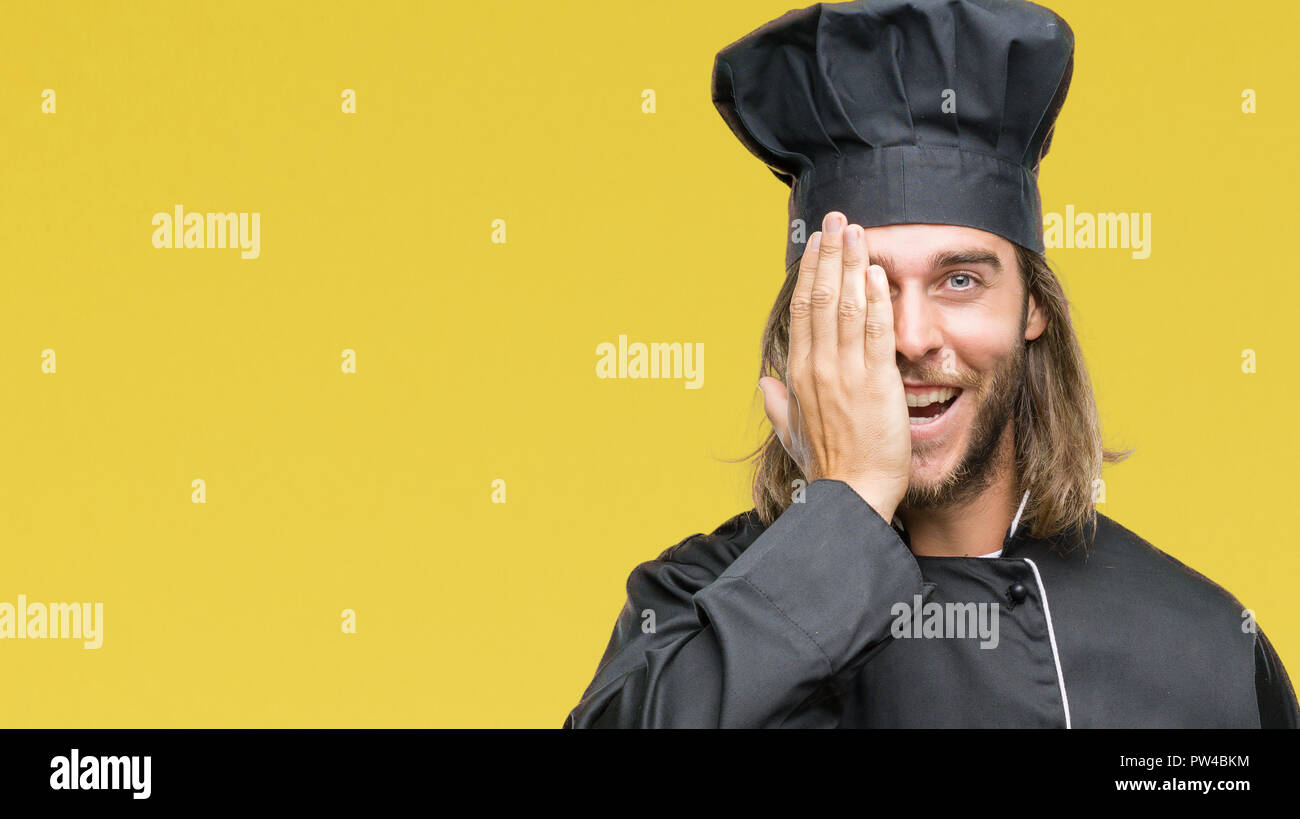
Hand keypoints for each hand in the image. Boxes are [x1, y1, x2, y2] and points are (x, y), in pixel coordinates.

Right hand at [758, 211, 911, 521]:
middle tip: (838, 220)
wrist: (851, 496)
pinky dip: (876, 298)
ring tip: (858, 231)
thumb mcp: (794, 437)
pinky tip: (878, 272)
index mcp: (798, 375)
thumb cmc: (828, 470)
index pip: (803, 311)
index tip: (816, 245)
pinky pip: (875, 331)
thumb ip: (780, 406)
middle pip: (822, 297)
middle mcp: (818, 367)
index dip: (810, 272)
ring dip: (853, 264)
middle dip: (830, 254)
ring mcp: (846, 373)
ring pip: (847, 305)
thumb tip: (764, 383)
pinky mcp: (876, 382)